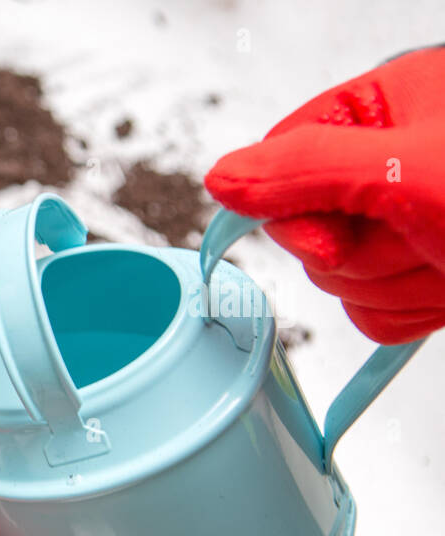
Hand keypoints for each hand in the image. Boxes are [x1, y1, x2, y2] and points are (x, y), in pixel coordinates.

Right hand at [204, 48, 444, 344]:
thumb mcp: (408, 169)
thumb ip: (303, 170)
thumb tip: (222, 178)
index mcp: (384, 110)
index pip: (281, 160)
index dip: (293, 205)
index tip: (331, 221)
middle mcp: (391, 165)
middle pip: (311, 233)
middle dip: (365, 251)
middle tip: (422, 232)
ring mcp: (408, 225)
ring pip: (343, 282)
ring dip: (398, 283)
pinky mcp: (424, 274)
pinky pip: (375, 315)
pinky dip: (414, 311)